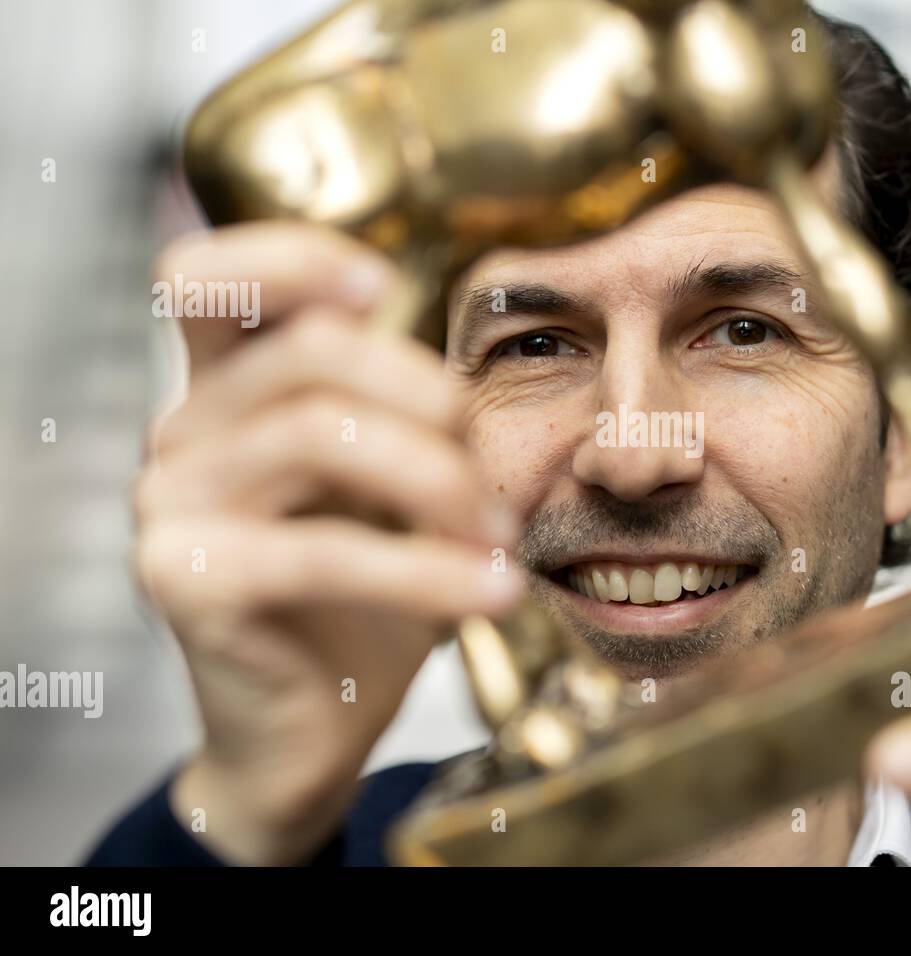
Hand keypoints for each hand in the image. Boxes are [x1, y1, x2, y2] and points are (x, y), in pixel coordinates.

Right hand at [136, 223, 524, 863]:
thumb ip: (405, 414)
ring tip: (500, 542)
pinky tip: (494, 592)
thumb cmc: (366, 596)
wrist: (318, 721)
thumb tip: (482, 372)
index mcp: (227, 392)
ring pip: (320, 434)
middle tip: (496, 483)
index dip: (293, 257)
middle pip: (313, 352)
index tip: (382, 293)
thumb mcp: (394, 489)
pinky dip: (429, 571)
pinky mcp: (185, 577)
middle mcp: (182, 431)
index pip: (209, 277)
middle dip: (434, 404)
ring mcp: (172, 501)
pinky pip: (324, 550)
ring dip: (440, 485)